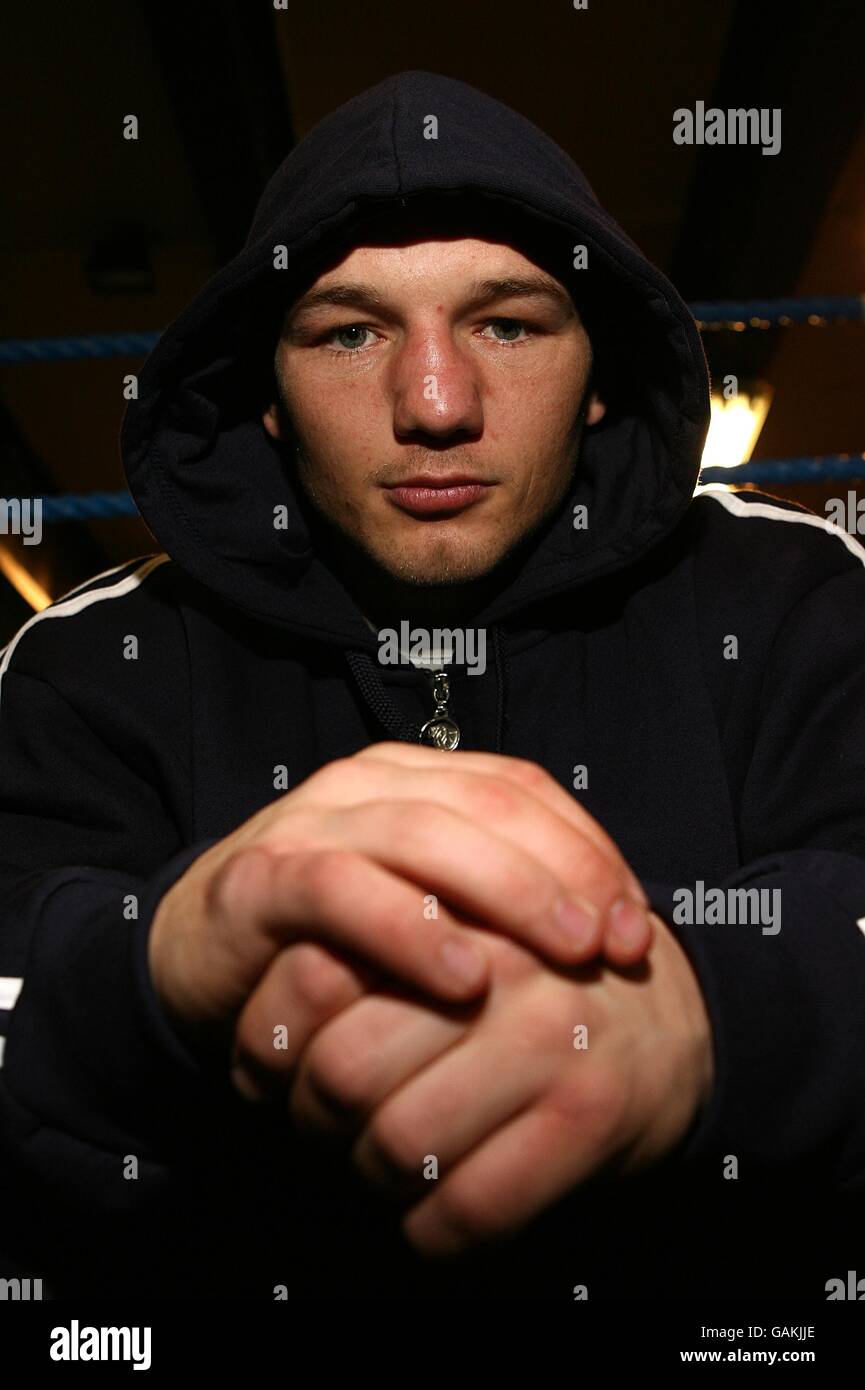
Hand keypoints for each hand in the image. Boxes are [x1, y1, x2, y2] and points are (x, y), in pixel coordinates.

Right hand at [149, 743, 653, 1039]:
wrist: (205, 954)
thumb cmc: (336, 939)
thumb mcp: (429, 911)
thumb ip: (497, 903)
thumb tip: (612, 933)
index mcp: (417, 777)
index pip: (523, 790)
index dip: (591, 853)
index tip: (638, 932)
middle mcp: (368, 783)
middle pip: (488, 803)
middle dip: (566, 873)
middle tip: (616, 946)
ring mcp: (313, 821)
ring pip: (425, 832)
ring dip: (508, 891)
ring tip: (568, 952)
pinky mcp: (264, 877)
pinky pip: (343, 888)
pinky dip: (408, 928)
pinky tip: (464, 976)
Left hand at [283, 911, 713, 1256]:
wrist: (674, 1024)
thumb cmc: (534, 983)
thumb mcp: (455, 934)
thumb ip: (375, 946)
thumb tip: (257, 1026)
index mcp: (456, 906)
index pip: (317, 972)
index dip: (271, 1036)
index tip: (266, 1066)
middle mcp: (504, 964)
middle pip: (344, 1068)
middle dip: (314, 1119)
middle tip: (324, 1122)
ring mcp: (552, 1039)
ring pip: (400, 1144)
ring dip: (374, 1178)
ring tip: (384, 1161)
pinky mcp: (589, 1118)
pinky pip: (470, 1207)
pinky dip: (434, 1231)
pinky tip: (436, 1215)